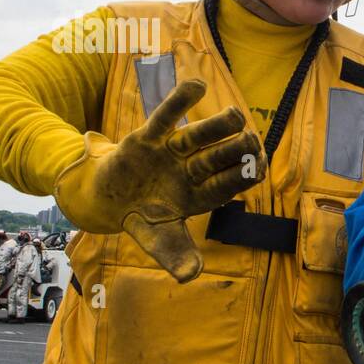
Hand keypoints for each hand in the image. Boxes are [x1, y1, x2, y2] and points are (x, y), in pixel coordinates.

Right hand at [53, 79, 265, 282]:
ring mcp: (172, 153)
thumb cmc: (143, 218)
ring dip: (217, 125)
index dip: (242, 176)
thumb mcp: (159, 241)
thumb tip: (189, 277)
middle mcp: (191, 170)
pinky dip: (179, 101)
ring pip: (198, 136)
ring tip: (236, 115)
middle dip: (235, 150)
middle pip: (218, 158)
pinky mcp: (148, 139)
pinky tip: (197, 85)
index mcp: (201, 195)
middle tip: (252, 139)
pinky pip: (166, 117)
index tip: (257, 168)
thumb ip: (176, 256)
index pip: (227, 184)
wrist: (106, 201)